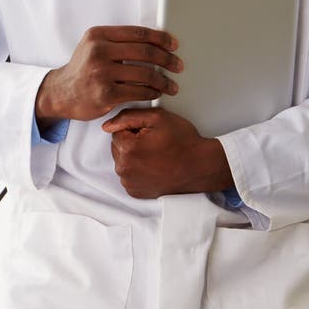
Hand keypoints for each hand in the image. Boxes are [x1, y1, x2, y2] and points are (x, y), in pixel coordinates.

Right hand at [35, 25, 181, 124]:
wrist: (61, 93)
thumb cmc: (83, 68)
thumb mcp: (93, 46)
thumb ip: (117, 41)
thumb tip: (154, 41)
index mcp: (98, 35)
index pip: (137, 33)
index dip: (160, 38)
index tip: (173, 44)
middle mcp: (98, 51)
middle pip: (145, 51)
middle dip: (167, 59)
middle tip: (178, 65)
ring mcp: (101, 73)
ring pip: (145, 74)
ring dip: (163, 81)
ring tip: (172, 85)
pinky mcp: (106, 94)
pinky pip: (138, 92)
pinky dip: (152, 93)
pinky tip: (156, 93)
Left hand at [102, 107, 233, 197]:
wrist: (200, 166)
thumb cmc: (183, 142)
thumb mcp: (157, 117)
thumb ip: (127, 116)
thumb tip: (107, 125)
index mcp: (128, 149)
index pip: (116, 131)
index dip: (134, 129)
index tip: (149, 133)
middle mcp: (125, 169)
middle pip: (118, 147)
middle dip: (132, 142)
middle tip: (154, 143)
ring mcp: (130, 183)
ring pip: (123, 161)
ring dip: (133, 156)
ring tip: (155, 155)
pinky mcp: (136, 192)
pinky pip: (129, 175)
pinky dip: (137, 170)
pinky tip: (153, 166)